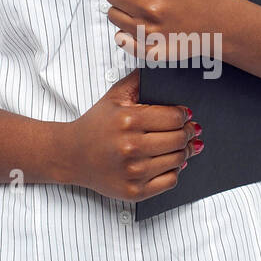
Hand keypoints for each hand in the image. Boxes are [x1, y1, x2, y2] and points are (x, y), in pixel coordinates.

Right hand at [56, 69, 202, 203]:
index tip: (185, 115)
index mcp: (128, 120)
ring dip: (184, 151)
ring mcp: (133, 172)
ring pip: (178, 160)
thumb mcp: (114, 96)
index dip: (184, 116)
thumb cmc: (95, 125)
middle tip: (189, 130)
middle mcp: (131, 147)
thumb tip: (165, 69)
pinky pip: (170, 181)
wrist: (71, 155)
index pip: (174, 118)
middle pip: (179, 139)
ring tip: (181, 145)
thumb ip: (139, 80)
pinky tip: (168, 162)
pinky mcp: (134, 191)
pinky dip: (174, 171)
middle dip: (188, 132)